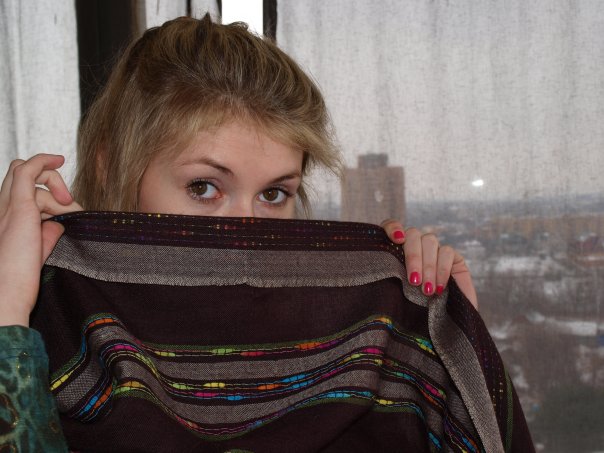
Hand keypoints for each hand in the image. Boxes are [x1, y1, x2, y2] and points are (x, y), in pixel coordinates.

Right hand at [0, 154, 81, 326]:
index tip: (66, 203)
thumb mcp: (39, 249)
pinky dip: (44, 161)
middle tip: (69, 206)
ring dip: (56, 186)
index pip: (19, 188)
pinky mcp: (19, 207)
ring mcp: (7, 205)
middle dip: (49, 182)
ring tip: (71, 209)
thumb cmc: (20, 277)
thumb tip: (61, 222)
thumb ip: (48, 232)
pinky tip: (59, 160)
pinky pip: (28, 170)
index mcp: (5, 217)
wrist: (7, 291)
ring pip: (28, 173)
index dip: (44, 190)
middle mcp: (2, 207)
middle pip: (20, 174)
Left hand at [381, 219, 477, 307]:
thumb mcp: (396, 294)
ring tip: (427, 289)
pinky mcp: (454, 258)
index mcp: (396, 250)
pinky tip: (439, 287)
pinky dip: (442, 269)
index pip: (391, 226)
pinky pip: (447, 252)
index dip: (392, 228)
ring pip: (429, 241)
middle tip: (414, 281)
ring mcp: (434, 250)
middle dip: (413, 257)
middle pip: (412, 234)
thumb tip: (379, 272)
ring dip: (428, 265)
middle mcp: (415, 246)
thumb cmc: (412, 312)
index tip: (397, 240)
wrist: (441, 328)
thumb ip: (389, 279)